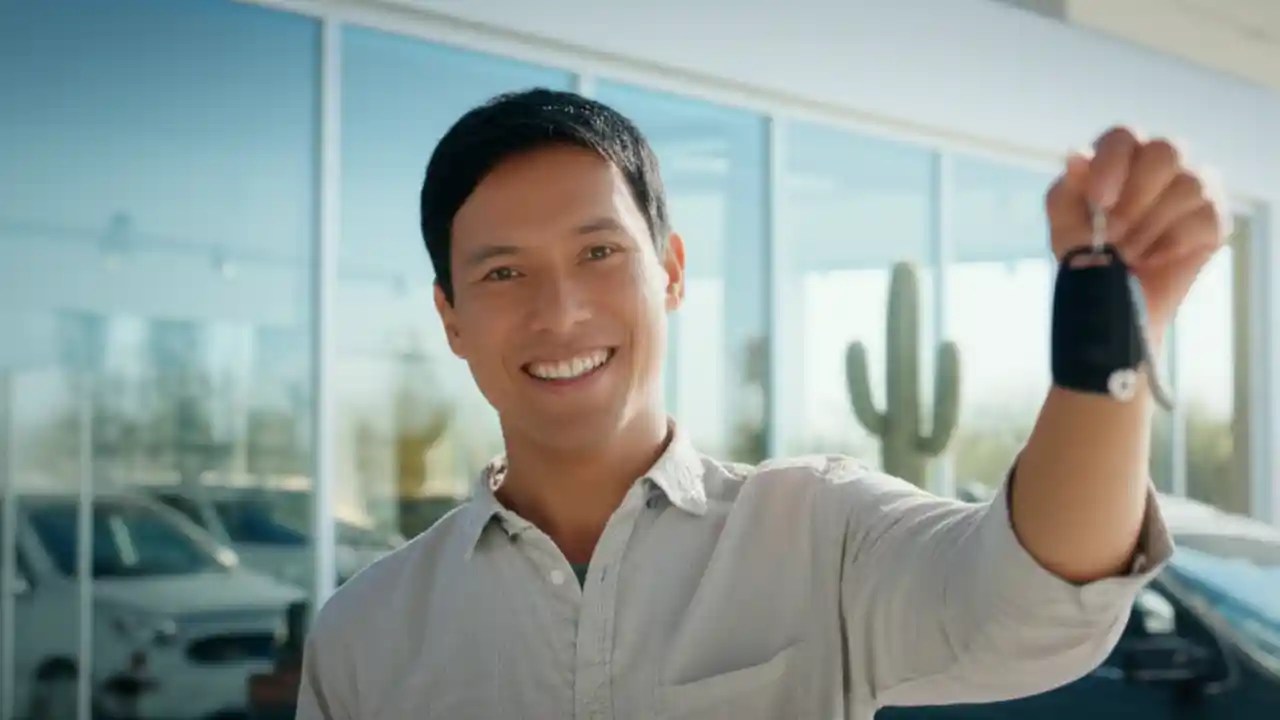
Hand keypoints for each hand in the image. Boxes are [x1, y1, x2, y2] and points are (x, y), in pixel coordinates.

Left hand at [1045, 127, 1228, 335]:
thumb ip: (1068, 191)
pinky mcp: (1213, 219)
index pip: (1122, 136)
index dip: (1111, 163)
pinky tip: (1153, 258)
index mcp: (1119, 157)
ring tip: (1126, 253)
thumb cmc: (1085, 255)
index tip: (1099, 200)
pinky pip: (1206, 216)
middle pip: (1165, 151)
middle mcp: (1159, 164)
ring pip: (1188, 184)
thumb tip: (1076, 155)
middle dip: (1136, 197)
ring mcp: (1192, 188)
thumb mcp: (1065, 226)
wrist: (1112, 303)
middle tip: (1112, 233)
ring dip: (1150, 226)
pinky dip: (1173, 242)